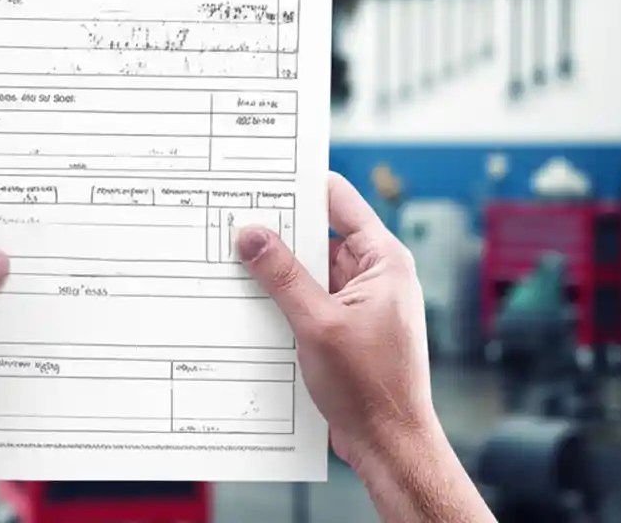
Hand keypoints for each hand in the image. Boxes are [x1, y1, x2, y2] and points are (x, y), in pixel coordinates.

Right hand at [235, 174, 493, 522]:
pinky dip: (283, 298)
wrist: (388, 443)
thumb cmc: (369, 386)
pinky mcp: (347, 328)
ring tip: (232, 258)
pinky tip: (249, 300)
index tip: (262, 177)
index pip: (340, 201)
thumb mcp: (317, 323)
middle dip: (279, 230)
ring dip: (277, 269)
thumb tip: (251, 233)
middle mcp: (375, 275)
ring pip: (311, 271)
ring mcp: (361, 302)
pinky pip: (310, 299)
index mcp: (383, 261)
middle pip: (321, 236)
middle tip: (233, 218)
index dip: (301, 186)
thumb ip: (281, 275)